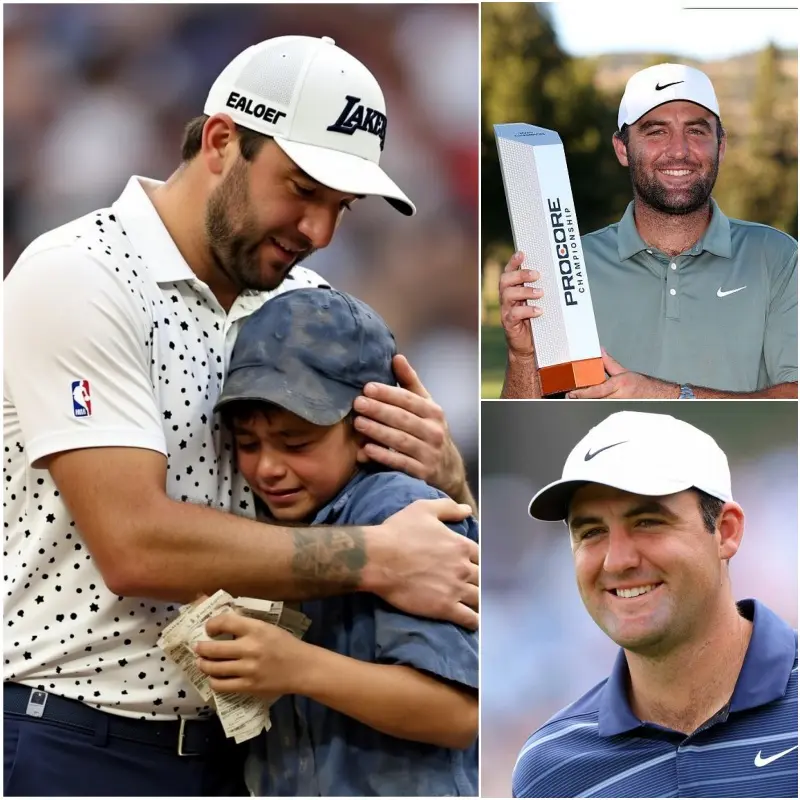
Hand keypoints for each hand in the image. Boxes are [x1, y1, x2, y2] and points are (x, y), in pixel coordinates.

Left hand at [194, 612, 311, 697]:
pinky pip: (222, 685)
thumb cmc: (284, 645)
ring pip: (214, 668)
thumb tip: (221, 625)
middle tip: (198, 647)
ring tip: (201, 662)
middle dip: (201, 648)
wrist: (302, 668)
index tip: (208, 628)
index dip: (211, 624)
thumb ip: (246, 627)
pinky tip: (214, 678)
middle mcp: (250, 648)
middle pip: (214, 648)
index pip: (225, 622)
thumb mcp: (268, 628)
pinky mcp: (249, 686)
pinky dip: (213, 681)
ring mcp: (248, 669)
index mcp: (256, 629)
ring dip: (203, 665)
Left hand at [353, 354, 466, 499]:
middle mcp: (434, 431)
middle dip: (379, 410)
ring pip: (401, 440)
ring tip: (358, 423)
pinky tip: (367, 450)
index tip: (367, 387)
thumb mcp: (426, 406)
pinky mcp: (422, 473)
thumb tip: (397, 357)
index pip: (409, 400)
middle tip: (358, 403)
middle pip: (403, 419)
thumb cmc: (430, 431)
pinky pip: (401, 463)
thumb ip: (410, 383)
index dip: (388, 393)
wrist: (448, 470)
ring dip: (378, 432)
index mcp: (433, 412)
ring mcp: (429, 453)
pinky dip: (384, 456)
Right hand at [366, 498, 478, 629]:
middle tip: (472, 584)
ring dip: (478, 600)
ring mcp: (456, 589)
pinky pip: (469, 618)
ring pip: (478, 598)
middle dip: (478, 580)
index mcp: (460, 545)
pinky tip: (474, 622)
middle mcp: (463, 567)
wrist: (378, 558)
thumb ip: (449, 508)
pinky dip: (474, 621)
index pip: (480, 555)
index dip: (475, 560)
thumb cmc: (398, 531)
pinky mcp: (445, 608)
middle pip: (482, 577)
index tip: (471, 564)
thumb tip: (467, 510)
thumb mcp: (423, 509)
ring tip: (476, 605)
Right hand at [499, 251, 542, 360]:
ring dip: (525, 291)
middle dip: (520, 275)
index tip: (523, 253)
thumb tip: (563, 275)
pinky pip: (514, 314)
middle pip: (505, 280)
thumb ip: (544, 289)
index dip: (514, 261)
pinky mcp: (509, 323)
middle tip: (537, 275)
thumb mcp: (540, 302)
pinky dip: (527, 310)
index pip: (509, 271)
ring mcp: (506, 310)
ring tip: (540, 293)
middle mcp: (507, 298)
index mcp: (513, 289)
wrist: (528, 346)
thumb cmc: (536, 321)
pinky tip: (539, 311)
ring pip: (508, 295)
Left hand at [567, 350, 678, 398]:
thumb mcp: (624, 372)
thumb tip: (600, 351)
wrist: (658, 397)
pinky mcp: (617, 412)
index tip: (571, 393)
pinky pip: (602, 409)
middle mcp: (618, 397)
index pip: (597, 391)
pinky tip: (586, 403)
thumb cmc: (642, 385)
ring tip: (574, 399)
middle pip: (594, 400)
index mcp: (619, 385)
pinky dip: (593, 405)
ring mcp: (617, 406)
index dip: (582, 393)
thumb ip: (609, 363)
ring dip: (586, 402)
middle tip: (568, 396)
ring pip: (597, 405)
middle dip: (580, 398)